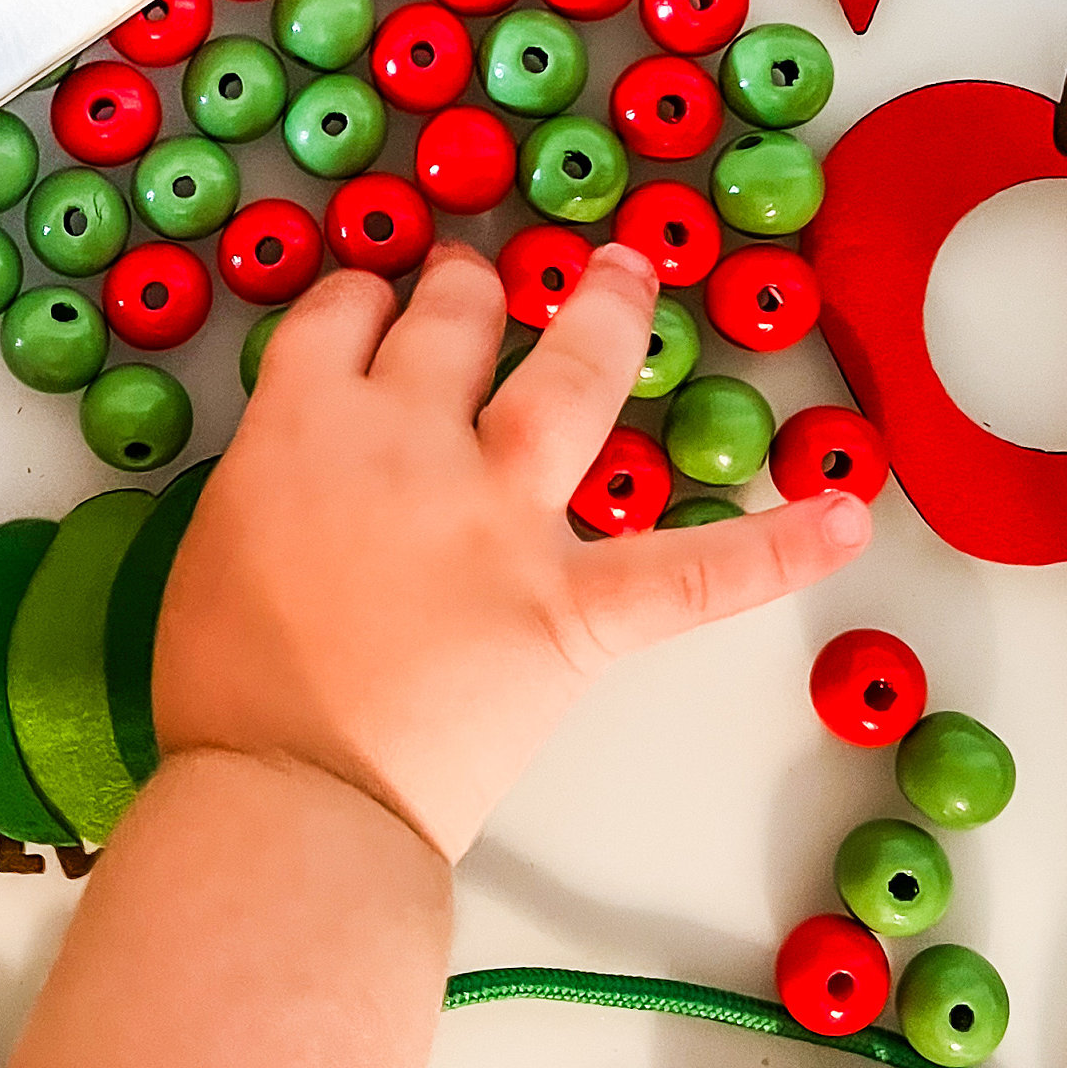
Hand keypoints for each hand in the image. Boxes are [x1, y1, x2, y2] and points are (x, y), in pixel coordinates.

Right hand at [155, 240, 869, 860]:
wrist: (289, 796)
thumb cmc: (226, 692)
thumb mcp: (217, 543)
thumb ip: (280, 482)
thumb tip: (319, 477)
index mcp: (305, 426)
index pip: (343, 316)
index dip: (366, 300)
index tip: (377, 301)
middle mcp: (412, 442)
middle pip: (455, 320)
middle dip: (469, 286)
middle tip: (480, 276)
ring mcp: (505, 518)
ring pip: (574, 374)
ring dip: (606, 311)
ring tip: (629, 271)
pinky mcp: (575, 606)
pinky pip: (694, 571)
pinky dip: (778, 547)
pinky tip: (849, 513)